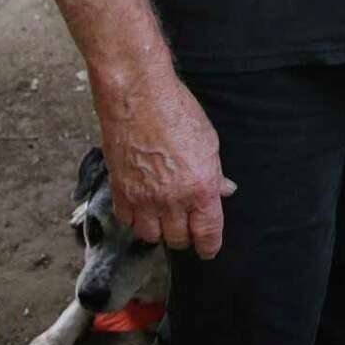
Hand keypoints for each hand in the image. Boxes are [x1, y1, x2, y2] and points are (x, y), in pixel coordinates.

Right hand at [93, 69, 236, 258]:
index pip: (207, 233)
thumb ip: (214, 172)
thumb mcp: (209, 141)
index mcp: (201, 188)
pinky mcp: (120, 192)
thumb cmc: (176, 111)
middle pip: (178, 238)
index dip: (209, 246)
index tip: (208, 248)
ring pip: (151, 236)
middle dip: (185, 235)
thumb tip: (224, 190)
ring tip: (163, 216)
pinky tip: (141, 206)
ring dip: (159, 230)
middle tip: (186, 224)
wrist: (138, 96)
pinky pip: (128, 221)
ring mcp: (143, 199)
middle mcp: (172, 200)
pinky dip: (135, 219)